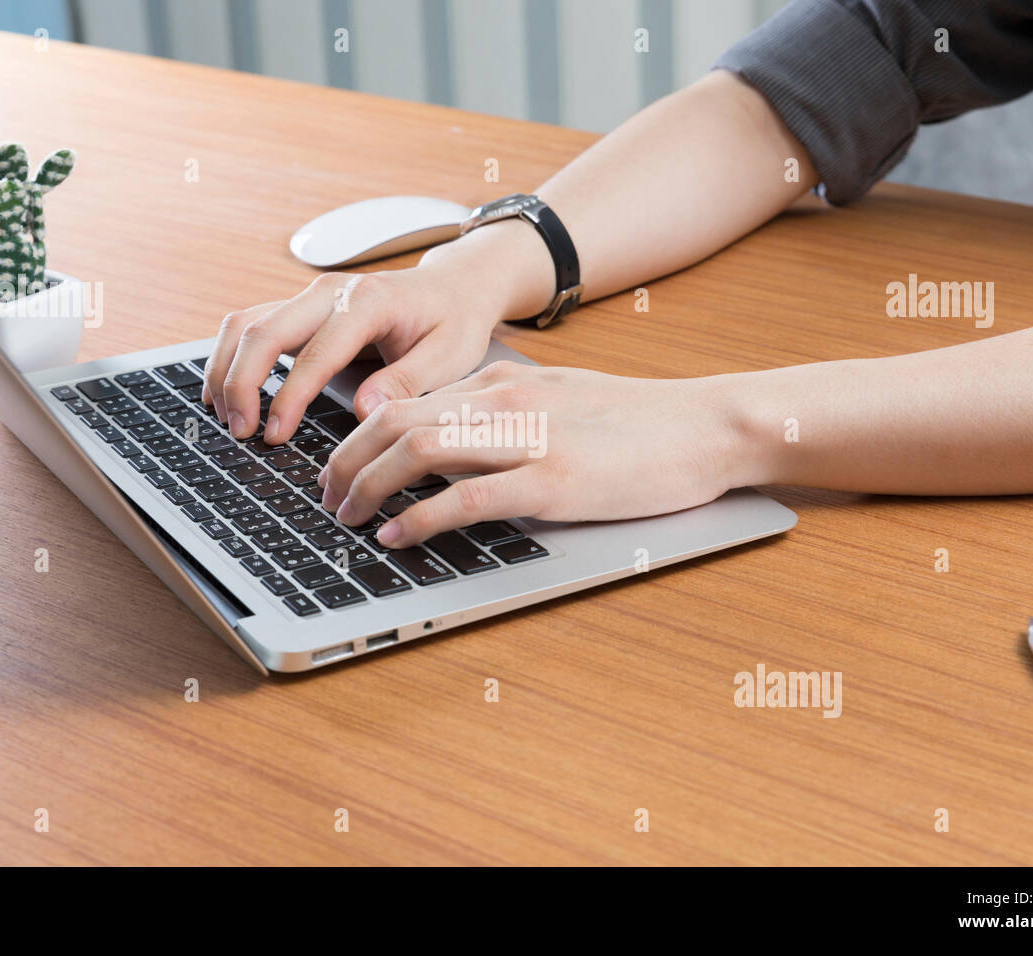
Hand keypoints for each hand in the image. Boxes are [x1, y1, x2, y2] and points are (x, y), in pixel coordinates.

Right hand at [202, 220, 556, 444]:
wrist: (454, 289)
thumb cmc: (454, 323)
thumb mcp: (450, 355)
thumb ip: (408, 381)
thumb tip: (363, 411)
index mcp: (369, 302)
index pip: (315, 353)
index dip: (288, 397)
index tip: (273, 436)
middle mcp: (331, 292)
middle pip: (262, 329)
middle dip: (240, 383)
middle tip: (240, 432)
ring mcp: (310, 296)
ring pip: (245, 323)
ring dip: (226, 370)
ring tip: (226, 418)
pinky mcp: (301, 308)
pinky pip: (251, 325)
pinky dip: (230, 358)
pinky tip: (225, 393)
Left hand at [319, 362, 742, 547]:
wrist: (706, 425)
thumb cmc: (638, 421)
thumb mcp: (557, 400)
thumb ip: (503, 417)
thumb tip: (453, 446)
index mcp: (500, 381)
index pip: (404, 400)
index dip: (355, 436)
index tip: (338, 467)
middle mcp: (503, 401)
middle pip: (393, 421)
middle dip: (345, 461)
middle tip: (327, 498)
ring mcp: (527, 439)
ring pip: (417, 450)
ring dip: (368, 486)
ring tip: (348, 517)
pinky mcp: (552, 481)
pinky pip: (465, 497)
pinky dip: (419, 518)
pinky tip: (397, 535)